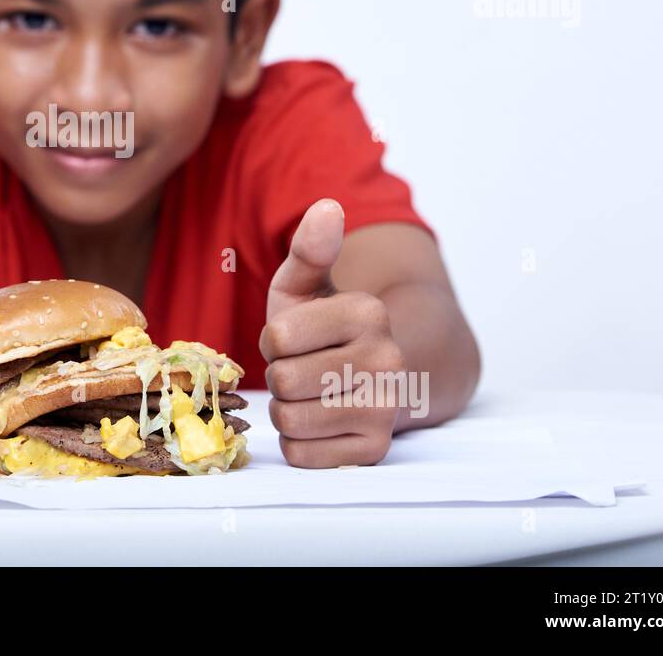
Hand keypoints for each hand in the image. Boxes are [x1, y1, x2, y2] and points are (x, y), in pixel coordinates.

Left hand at [261, 199, 404, 467]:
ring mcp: (386, 410)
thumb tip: (327, 207)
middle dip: (281, 375)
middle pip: (283, 382)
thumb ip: (309, 249)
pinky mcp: (374, 451)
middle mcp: (388, 362)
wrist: (378, 374)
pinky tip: (320, 421)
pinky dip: (299, 442)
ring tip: (313, 392)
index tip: (297, 337)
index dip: (274, 340)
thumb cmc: (326, 325)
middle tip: (305, 367)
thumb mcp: (308, 285)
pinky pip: (302, 455)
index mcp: (370, 313)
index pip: (278, 338)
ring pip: (290, 421)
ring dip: (288, 408)